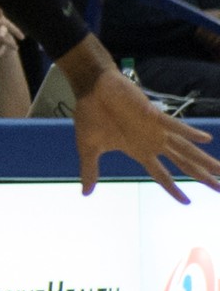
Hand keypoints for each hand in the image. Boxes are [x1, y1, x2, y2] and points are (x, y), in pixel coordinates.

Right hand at [72, 64, 219, 201]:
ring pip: (185, 148)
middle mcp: (153, 142)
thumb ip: (90, 170)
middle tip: (219, 189)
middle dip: (202, 176)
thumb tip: (85, 193)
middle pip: (182, 163)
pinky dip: (189, 132)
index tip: (187, 202)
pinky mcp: (153, 115)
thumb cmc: (91, 116)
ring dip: (203, 159)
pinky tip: (205, 139)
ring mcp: (155, 129)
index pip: (162, 175)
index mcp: (139, 151)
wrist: (91, 89)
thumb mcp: (88, 148)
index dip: (175, 189)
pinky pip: (174, 125)